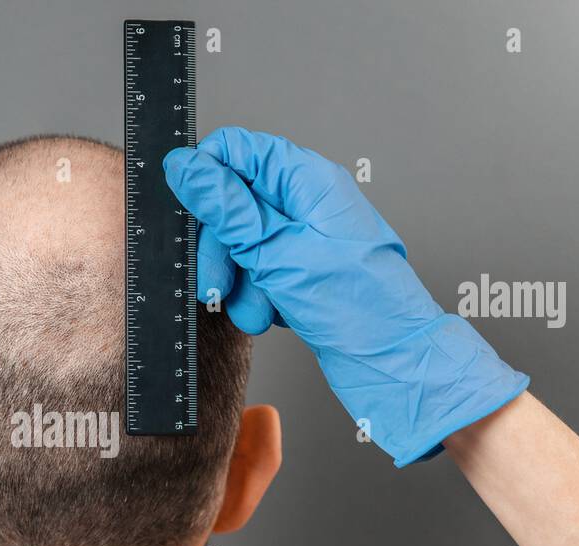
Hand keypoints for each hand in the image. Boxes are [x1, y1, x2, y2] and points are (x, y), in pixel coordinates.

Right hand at [164, 126, 528, 466]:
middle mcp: (306, 203)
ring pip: (241, 244)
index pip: (237, 150)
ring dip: (238, 282)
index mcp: (307, 180)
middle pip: (233, 204)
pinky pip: (258, 273)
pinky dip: (255, 297)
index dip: (207, 180)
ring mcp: (303, 239)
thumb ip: (226, 209)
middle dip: (220, 248)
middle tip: (217, 284)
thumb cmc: (358, 306)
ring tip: (254, 310)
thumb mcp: (276, 251)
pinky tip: (271, 316)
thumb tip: (186, 166)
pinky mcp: (301, 272)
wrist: (392, 362)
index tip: (193, 216)